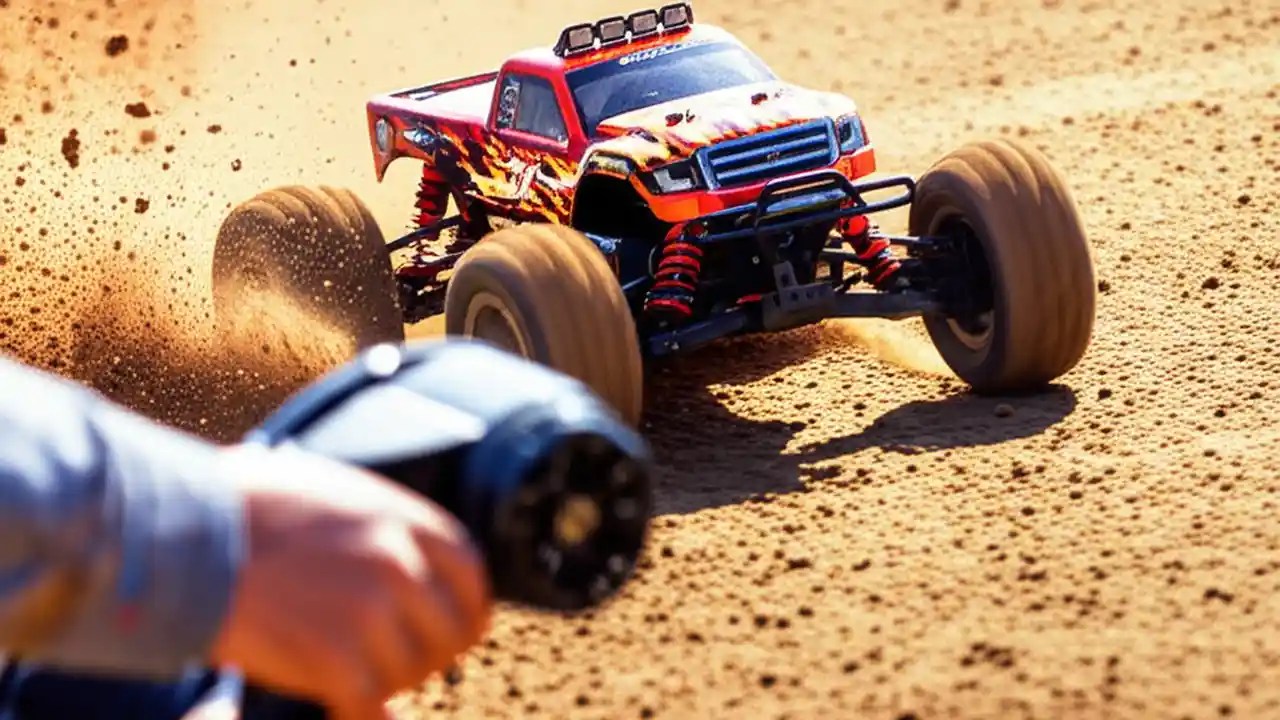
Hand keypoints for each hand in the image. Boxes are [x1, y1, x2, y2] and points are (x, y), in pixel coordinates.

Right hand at [207, 444, 491, 719]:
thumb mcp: (333, 492)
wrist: (182, 535)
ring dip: (383, 685)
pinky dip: (359, 717)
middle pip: (450, 632)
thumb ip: (379, 523)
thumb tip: (407, 557)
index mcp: (405, 520)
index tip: (454, 631)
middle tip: (393, 667)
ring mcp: (370, 611)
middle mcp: (399, 563)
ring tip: (346, 678)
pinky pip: (372, 707)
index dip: (465, 610)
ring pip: (410, 673)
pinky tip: (337, 713)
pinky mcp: (336, 658)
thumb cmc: (243, 507)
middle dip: (427, 656)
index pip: (471, 574)